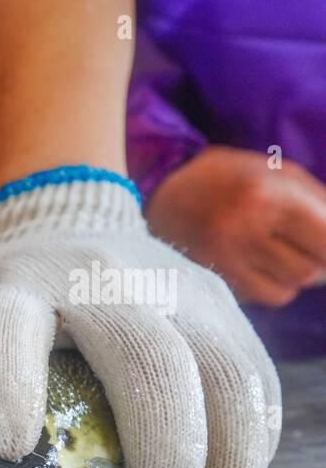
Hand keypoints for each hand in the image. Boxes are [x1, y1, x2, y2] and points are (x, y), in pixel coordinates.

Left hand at [0, 177, 280, 467]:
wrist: (64, 231)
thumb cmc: (1, 310)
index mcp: (14, 287)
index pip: (7, 326)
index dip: (4, 384)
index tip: (8, 448)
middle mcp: (99, 278)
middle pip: (149, 363)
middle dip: (158, 460)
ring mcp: (174, 286)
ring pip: (227, 376)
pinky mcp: (223, 308)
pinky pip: (257, 384)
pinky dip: (249, 452)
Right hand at [147, 145, 325, 306]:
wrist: (159, 194)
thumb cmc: (229, 177)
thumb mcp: (276, 171)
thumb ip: (318, 200)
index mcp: (267, 195)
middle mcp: (245, 229)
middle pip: (309, 270)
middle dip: (318, 262)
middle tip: (309, 249)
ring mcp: (225, 258)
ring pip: (288, 288)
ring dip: (295, 276)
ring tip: (283, 256)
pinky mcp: (211, 277)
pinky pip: (263, 297)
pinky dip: (274, 287)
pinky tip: (262, 268)